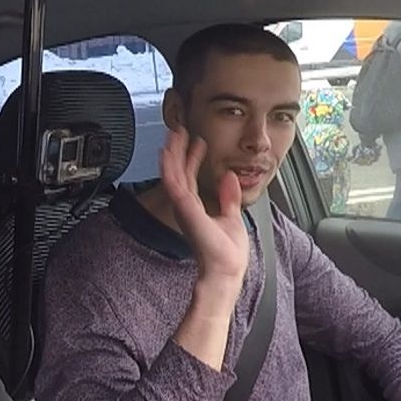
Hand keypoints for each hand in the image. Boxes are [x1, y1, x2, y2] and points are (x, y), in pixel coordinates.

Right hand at [158, 126, 248, 284]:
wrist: (226, 269)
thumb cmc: (227, 254)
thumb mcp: (232, 217)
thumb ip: (229, 197)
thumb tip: (230, 177)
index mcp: (196, 209)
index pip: (191, 178)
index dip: (193, 159)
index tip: (198, 143)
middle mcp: (187, 207)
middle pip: (179, 172)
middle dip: (179, 151)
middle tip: (180, 131)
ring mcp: (184, 207)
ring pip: (173, 173)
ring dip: (172, 153)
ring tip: (174, 134)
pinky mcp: (184, 207)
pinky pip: (172, 181)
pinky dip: (169, 165)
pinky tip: (168, 151)